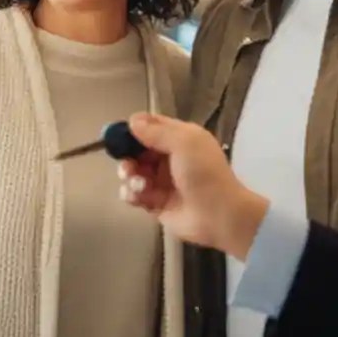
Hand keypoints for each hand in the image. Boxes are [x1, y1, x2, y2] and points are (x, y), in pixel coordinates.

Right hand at [118, 112, 268, 260]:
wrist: (218, 215)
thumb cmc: (204, 174)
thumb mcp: (184, 143)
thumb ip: (157, 131)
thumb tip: (133, 121)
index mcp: (180, 138)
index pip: (151, 126)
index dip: (134, 129)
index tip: (118, 136)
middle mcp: (169, 157)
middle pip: (136, 150)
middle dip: (127, 156)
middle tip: (128, 166)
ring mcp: (161, 181)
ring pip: (132, 172)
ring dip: (130, 177)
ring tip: (139, 185)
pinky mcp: (155, 202)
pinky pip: (134, 194)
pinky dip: (131, 194)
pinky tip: (139, 197)